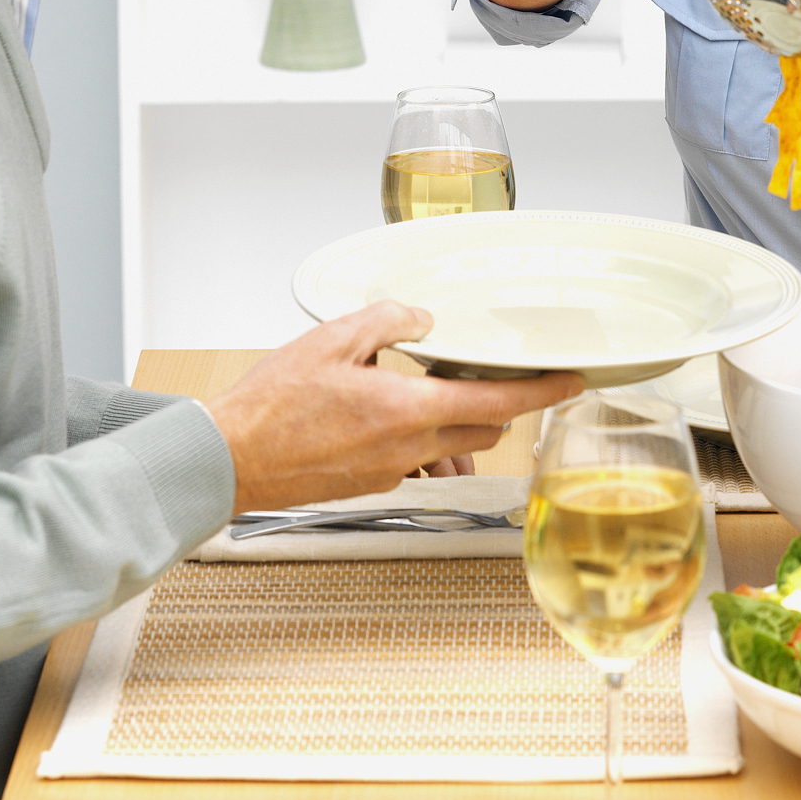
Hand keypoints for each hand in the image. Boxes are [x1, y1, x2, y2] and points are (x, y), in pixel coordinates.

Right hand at [207, 301, 582, 512]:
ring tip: (429, 385)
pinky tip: (383, 409)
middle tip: (492, 371)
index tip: (572, 383)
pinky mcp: (370, 482)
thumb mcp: (332, 338)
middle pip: (481, 429)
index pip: (499, 405)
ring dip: (457, 420)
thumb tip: (422, 318)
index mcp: (408, 411)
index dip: (544, 393)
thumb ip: (389, 320)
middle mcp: (408, 448)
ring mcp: (390, 471)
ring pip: (449, 446)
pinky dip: (418, 434)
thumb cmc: (271, 406)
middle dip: (497, 403)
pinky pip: (415, 458)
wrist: (228, 460)